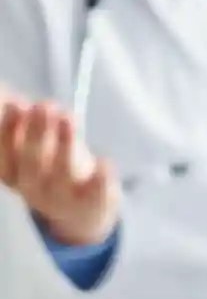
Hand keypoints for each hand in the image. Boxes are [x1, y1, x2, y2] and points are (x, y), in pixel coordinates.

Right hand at [0, 92, 119, 245]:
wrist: (79, 210)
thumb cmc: (49, 164)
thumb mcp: (28, 143)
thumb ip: (14, 117)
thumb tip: (1, 88)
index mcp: (13, 173)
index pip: (4, 155)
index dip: (8, 131)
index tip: (16, 102)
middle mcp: (34, 187)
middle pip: (31, 162)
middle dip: (36, 132)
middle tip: (44, 105)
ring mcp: (63, 197)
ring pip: (63, 173)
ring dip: (65, 145)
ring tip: (68, 117)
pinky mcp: (93, 201)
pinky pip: (97, 193)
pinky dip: (101, 179)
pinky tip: (105, 162)